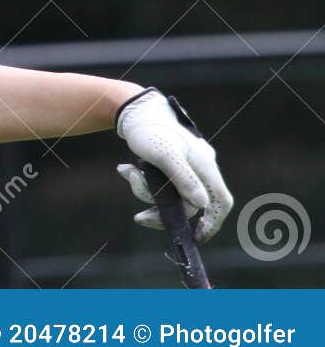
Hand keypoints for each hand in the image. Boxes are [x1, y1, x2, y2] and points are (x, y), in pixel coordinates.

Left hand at [114, 87, 233, 243]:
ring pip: (169, 194)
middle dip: (160, 207)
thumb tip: (201, 205)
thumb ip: (183, 179)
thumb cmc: (149, 129)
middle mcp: (199, 167)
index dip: (213, 223)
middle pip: (188, 203)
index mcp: (205, 165)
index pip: (220, 202)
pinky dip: (142, 181)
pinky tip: (125, 169)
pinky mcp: (169, 164)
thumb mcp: (163, 154)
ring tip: (127, 172)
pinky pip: (158, 183)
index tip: (196, 238)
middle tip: (139, 216)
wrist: (131, 108)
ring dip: (145, 190)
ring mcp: (185, 165)